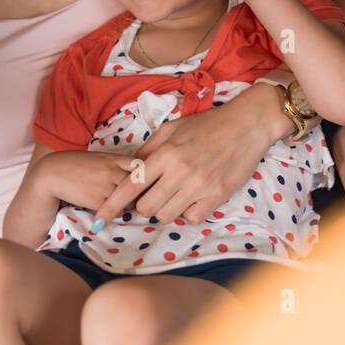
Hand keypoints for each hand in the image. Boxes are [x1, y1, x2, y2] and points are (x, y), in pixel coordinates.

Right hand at [38, 149, 138, 212]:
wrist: (53, 173)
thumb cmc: (77, 165)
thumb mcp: (100, 158)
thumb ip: (118, 164)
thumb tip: (137, 174)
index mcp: (114, 158)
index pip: (142, 167)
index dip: (147, 176)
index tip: (148, 183)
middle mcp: (112, 171)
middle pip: (139, 186)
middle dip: (140, 194)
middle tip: (138, 198)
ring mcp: (105, 186)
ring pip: (129, 201)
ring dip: (127, 205)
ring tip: (121, 204)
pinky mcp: (97, 201)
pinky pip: (114, 211)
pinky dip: (114, 212)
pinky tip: (107, 209)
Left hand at [87, 81, 285, 230]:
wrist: (246, 125)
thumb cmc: (207, 125)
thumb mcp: (172, 129)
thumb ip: (149, 149)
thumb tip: (131, 168)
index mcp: (165, 153)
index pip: (130, 186)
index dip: (111, 205)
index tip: (99, 220)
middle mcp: (179, 172)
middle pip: (146, 206)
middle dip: (144, 204)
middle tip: (155, 193)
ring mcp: (198, 186)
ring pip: (166, 215)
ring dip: (166, 209)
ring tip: (175, 195)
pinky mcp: (216, 196)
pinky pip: (192, 218)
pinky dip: (188, 213)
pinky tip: (193, 199)